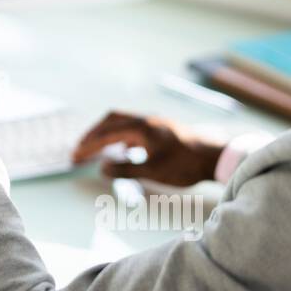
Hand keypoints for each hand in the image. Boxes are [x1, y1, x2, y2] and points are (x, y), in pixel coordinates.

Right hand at [72, 111, 225, 185]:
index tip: (75, 156)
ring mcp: (153, 123)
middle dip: (92, 135)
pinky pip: (132, 128)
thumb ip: (126, 169)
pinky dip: (119, 137)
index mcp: (141, 128)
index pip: (107, 134)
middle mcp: (145, 120)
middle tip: (79, 150)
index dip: (88, 146)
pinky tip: (121, 151)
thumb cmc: (186, 165)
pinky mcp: (160, 129)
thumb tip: (102, 168)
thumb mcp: (153, 171)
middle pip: (110, 120)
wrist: (216, 156)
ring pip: (121, 122)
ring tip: (95, 149)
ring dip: (105, 134)